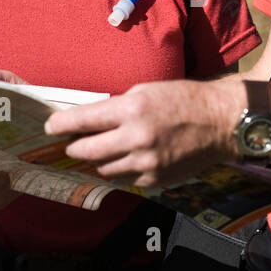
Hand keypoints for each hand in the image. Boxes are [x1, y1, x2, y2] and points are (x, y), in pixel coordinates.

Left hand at [43, 78, 243, 187]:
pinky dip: (121, 170)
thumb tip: (90, 120)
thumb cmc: (183, 100)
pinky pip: (125, 179)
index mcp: (131, 109)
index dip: (60, 125)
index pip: (82, 120)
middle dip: (73, 147)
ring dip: (98, 160)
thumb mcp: (146, 91)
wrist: (220, 122)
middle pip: (86, 151)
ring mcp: (146, 163)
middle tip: (71, 143)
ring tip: (102, 150)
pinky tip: (127, 159)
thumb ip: (117, 107)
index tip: (50, 127)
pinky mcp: (155, 180)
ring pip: (103, 168)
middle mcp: (136, 138)